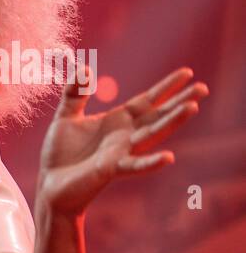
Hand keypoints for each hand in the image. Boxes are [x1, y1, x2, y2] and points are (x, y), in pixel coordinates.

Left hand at [36, 66, 208, 216]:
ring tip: (192, 108)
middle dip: (179, 102)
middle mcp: (125, 136)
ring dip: (172, 123)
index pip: (148, 101)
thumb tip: (84, 68)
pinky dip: (151, 163)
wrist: (49, 184)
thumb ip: (74, 94)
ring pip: (151, 136)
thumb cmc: (60, 153)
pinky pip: (134, 165)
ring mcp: (121, 153)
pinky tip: (168, 157)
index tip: (187, 72)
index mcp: (118, 121)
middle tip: (203, 88)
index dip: (166, 87)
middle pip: (158, 116)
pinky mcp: (111, 169)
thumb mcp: (66, 117)